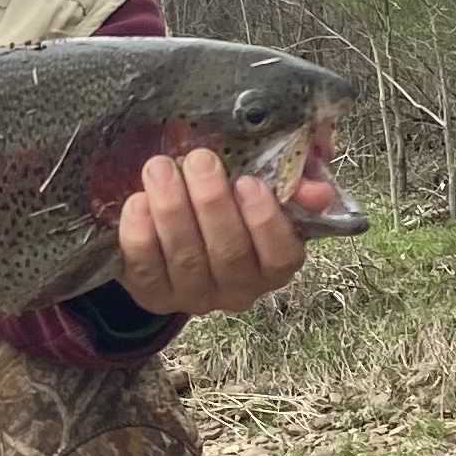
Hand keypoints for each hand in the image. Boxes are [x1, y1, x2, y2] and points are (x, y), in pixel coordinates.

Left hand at [118, 149, 335, 316]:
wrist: (177, 228)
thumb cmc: (230, 201)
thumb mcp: (264, 185)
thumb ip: (295, 179)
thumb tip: (317, 190)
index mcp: (273, 265)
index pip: (281, 256)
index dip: (266, 222)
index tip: (248, 182)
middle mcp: (237, 288)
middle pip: (229, 254)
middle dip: (212, 204)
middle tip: (200, 160)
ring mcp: (193, 295)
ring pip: (186, 259)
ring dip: (173, 210)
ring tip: (161, 168)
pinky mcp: (153, 294)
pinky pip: (145, 269)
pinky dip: (140, 234)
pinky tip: (138, 201)